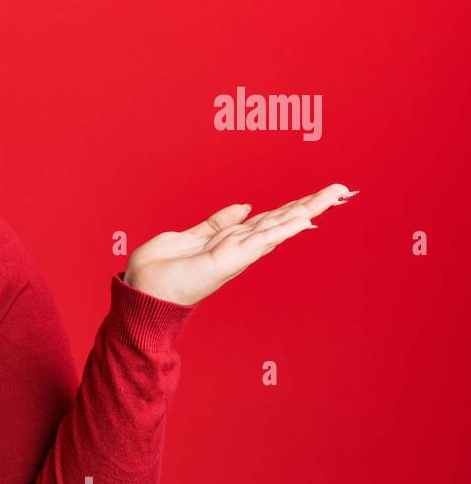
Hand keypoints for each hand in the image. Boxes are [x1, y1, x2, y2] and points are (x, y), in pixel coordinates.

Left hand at [123, 183, 358, 305]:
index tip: (322, 193)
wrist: (141, 294)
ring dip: (306, 211)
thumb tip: (244, 206)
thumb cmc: (159, 271)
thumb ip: (217, 223)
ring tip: (335, 196)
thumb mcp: (188, 236)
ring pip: (277, 228)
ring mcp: (235, 255)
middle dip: (311, 205)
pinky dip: (281, 230)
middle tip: (343, 190)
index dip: (294, 205)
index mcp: (229, 240)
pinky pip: (259, 242)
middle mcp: (237, 248)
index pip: (268, 219)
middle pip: (280, 221)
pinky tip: (303, 219)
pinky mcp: (227, 261)